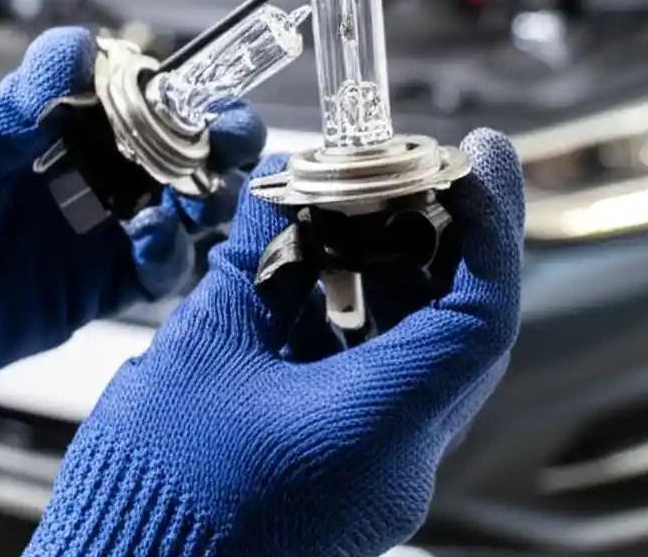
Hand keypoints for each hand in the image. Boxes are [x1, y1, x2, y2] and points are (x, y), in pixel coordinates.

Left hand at [0, 27, 263, 430]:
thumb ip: (14, 109)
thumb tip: (72, 48)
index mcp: (34, 131)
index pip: (120, 99)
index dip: (167, 92)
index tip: (193, 90)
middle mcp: (69, 179)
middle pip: (166, 150)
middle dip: (210, 139)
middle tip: (227, 134)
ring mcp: (82, 236)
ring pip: (176, 209)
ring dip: (202, 196)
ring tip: (198, 193)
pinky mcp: (87, 293)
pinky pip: (153, 272)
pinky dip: (169, 256)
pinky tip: (153, 242)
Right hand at [24, 129, 523, 556]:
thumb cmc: (153, 492)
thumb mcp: (203, 352)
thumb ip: (256, 262)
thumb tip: (285, 187)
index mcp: (379, 426)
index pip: (482, 311)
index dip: (493, 223)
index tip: (479, 155)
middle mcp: (403, 461)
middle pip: (463, 328)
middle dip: (443, 240)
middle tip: (410, 174)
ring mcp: (383, 477)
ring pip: (428, 355)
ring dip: (400, 279)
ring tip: (356, 215)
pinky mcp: (355, 479)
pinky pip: (389, 388)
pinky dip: (366, 324)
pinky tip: (320, 278)